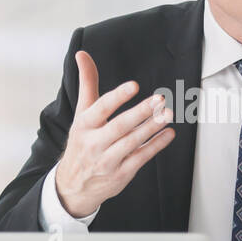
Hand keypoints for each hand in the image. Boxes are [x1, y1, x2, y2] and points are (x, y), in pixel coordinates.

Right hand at [54, 50, 174, 217]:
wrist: (73, 186)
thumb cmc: (82, 143)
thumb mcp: (81, 113)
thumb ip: (87, 84)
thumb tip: (82, 54)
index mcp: (84, 125)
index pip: (101, 109)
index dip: (117, 97)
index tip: (134, 85)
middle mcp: (94, 143)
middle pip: (119, 126)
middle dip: (140, 112)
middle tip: (159, 98)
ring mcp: (108, 160)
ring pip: (132, 142)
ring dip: (151, 127)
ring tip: (167, 113)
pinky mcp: (121, 174)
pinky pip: (141, 158)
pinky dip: (155, 145)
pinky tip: (168, 133)